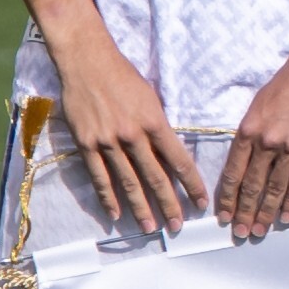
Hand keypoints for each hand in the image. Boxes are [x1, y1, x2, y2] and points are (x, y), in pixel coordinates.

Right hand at [52, 33, 201, 234]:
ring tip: (151, 227)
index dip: (192, 184)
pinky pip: (99, 177)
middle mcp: (133, 136)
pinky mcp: (87, 145)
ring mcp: (108, 142)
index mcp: (155, 123)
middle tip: (178, 226)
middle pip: (156, 178)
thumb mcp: (152, 98)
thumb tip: (170, 153)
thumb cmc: (123, 76)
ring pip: (128, 182)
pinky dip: (108, 198)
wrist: (86, 61)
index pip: (179, 161)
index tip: (201, 203)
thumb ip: (159, 127)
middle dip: (169, 205)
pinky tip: (116, 214)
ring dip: (141, 207)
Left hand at [222, 52, 288, 238]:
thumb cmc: (286, 85)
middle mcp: (267, 142)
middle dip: (244, 212)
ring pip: (275, 188)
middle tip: (240, 233)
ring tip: (260, 230)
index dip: (227, 198)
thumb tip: (244, 163)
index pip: (233, 173)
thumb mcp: (257, 106)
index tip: (223, 217)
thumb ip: (250, 134)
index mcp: (248, 131)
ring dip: (266, 212)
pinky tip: (286, 216)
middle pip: (252, 186)